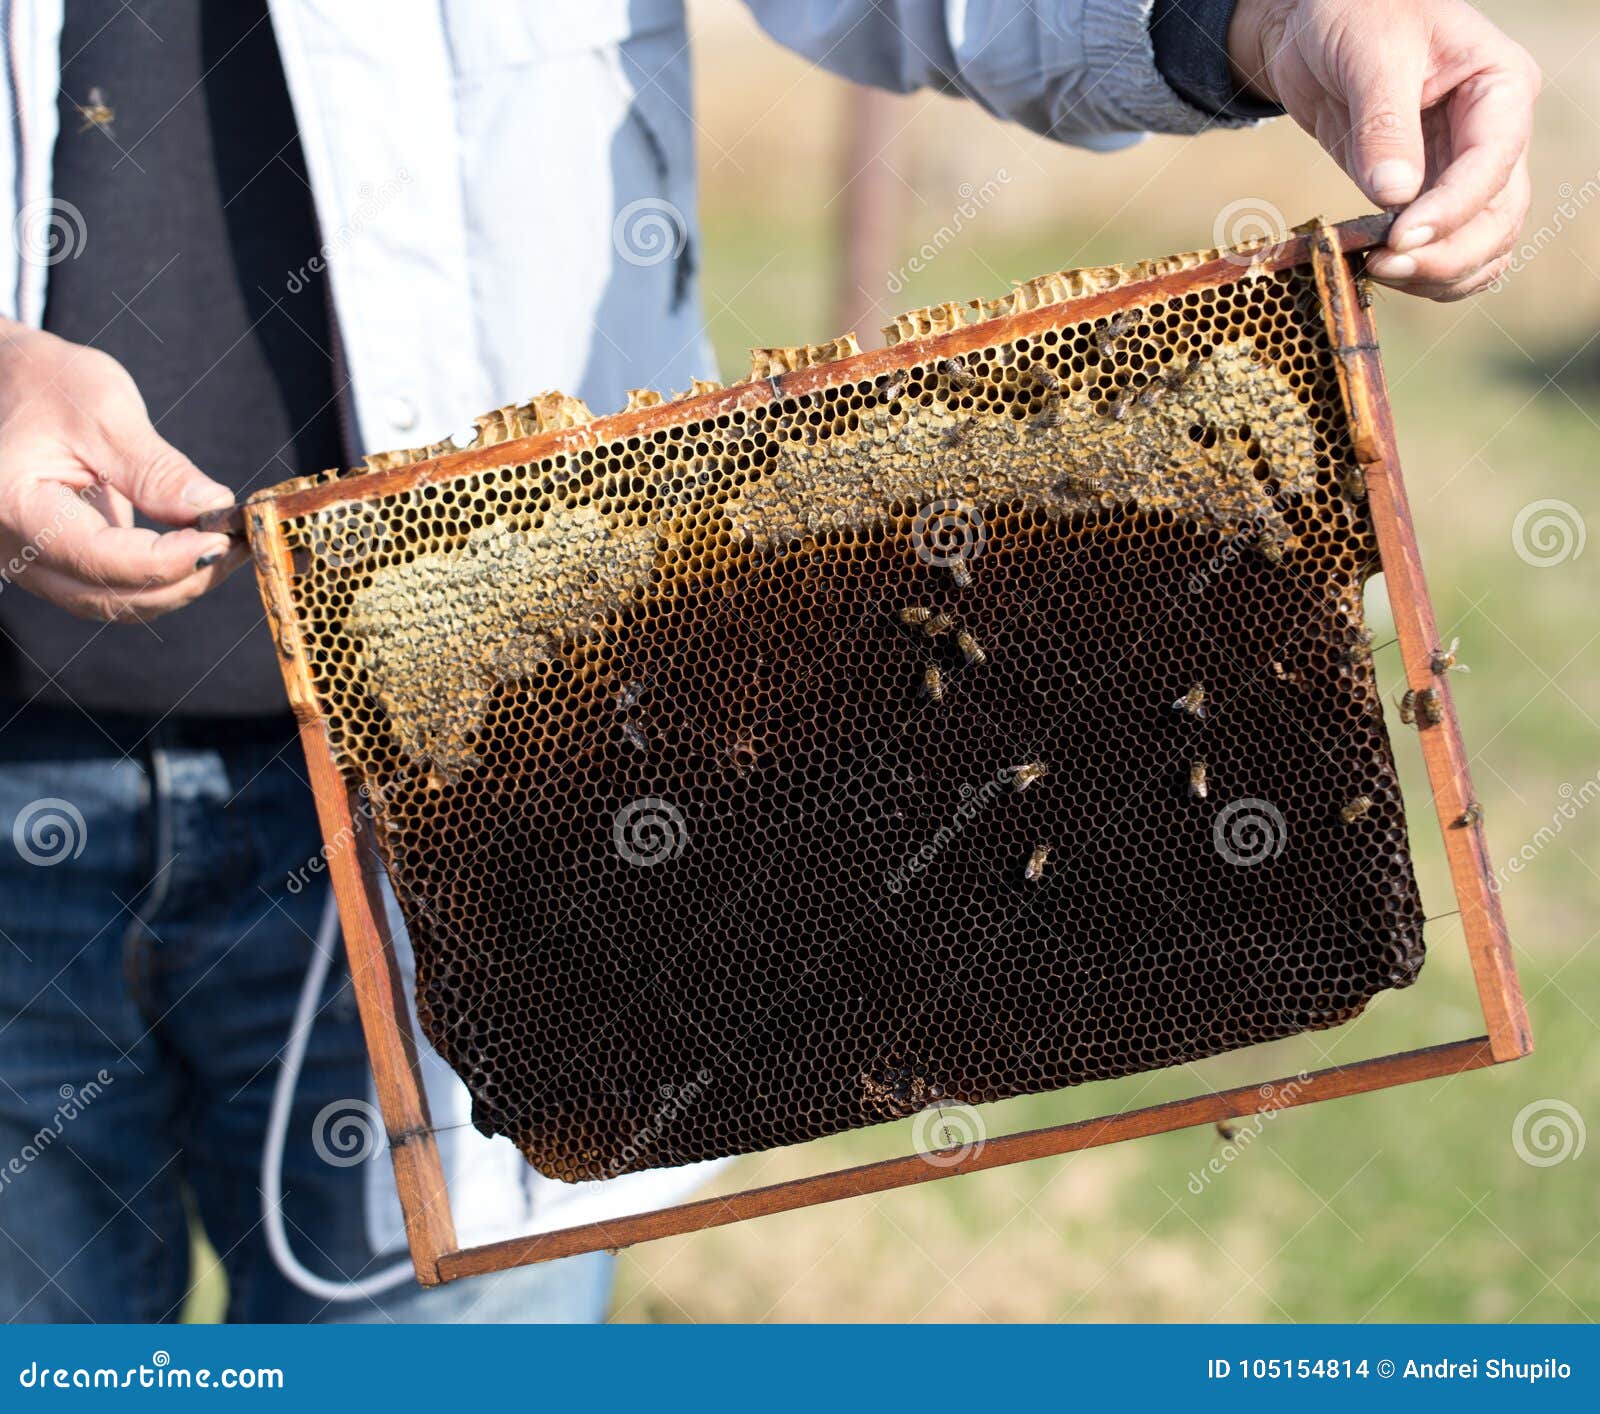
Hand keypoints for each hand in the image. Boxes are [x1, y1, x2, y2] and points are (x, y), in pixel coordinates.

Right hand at [0, 321, 244, 621]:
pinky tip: (200, 548)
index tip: (224, 540)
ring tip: (228, 546)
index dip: (170, 560)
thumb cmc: (49, 385)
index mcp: (14, 505)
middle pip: (111, 597)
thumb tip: (213, 508)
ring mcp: (32, 563)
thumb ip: (156, 468)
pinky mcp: (57, 563)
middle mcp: (14, 549)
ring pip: (116, 603)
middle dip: (185, 579)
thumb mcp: (105, 410)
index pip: (100, 559)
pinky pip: (113, 588)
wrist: (10, 383)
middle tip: (242, 545)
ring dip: (179, 585)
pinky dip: (161, 577)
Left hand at [1228, 0, 1539, 299]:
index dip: (1451, 211)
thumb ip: (1384, 121)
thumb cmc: (1353, 12)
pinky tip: (1382, 273)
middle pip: (1498, 217)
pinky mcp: (1427, 195)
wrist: (1316, 23)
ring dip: (1438, 274)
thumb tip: (1395, 195)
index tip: (1398, 239)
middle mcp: (1494, 133)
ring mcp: (1464, 169)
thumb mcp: (1369, 52)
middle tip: (1383, 266)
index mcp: (1499, 86)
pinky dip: (1424, 275)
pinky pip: (1448, 250)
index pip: (1493, 163)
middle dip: (1446, 253)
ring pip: (1482, 245)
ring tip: (1377, 271)